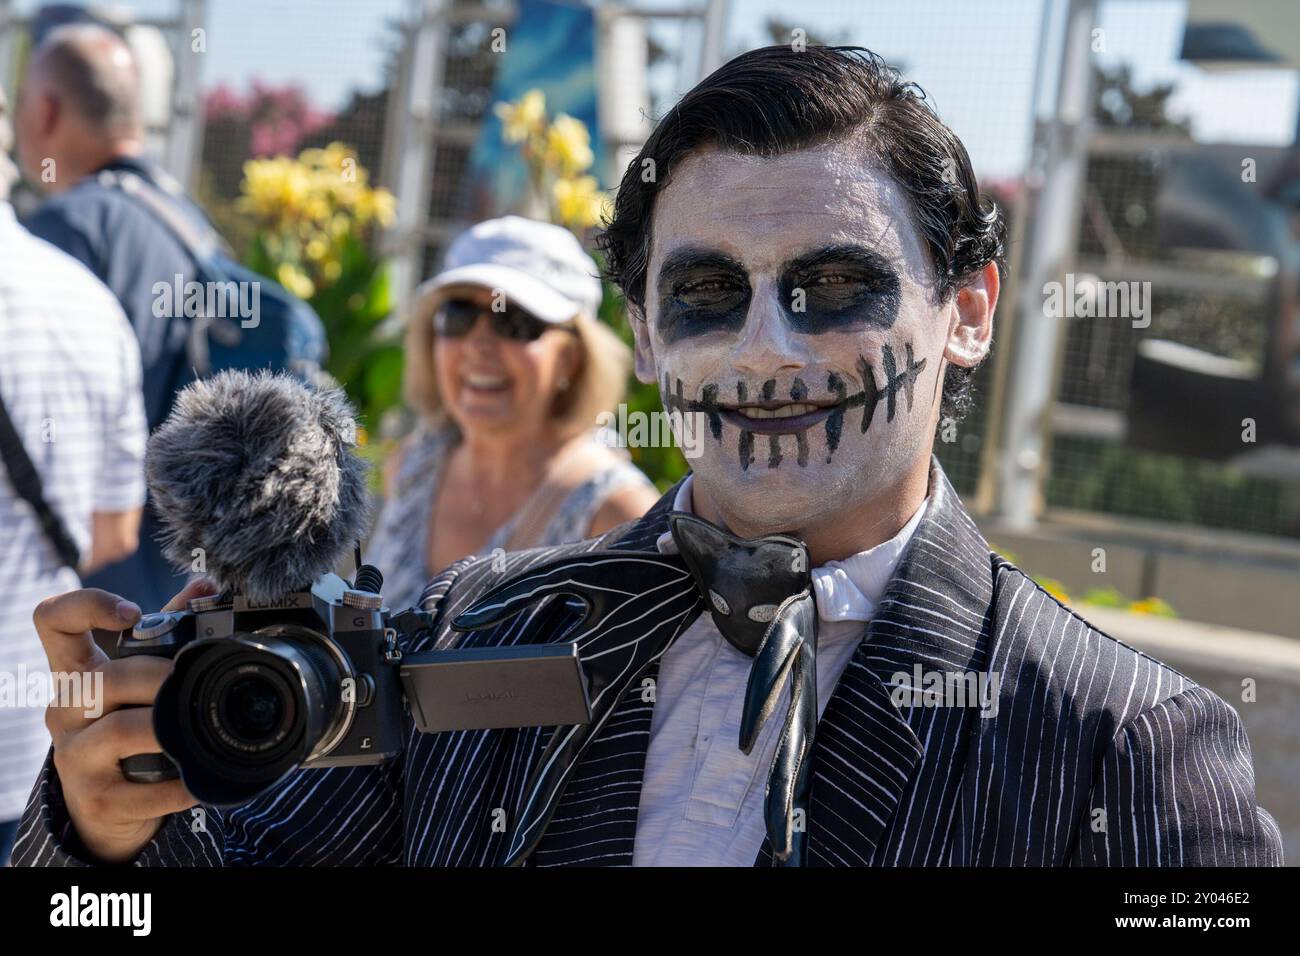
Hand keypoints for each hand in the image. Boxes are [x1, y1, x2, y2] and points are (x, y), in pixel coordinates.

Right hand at [34, 578, 217, 862]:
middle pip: (105, 679)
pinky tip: (200, 779)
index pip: (53, 622)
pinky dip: (180, 784)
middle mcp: (65, 711)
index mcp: (75, 672)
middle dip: (158, 676)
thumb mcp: (135, 681)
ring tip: (199, 727)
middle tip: (195, 679)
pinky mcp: (97, 800)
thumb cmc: (124, 728)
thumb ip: (168, 631)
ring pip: (121, 730)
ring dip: (169, 725)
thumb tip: (207, 585)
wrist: (104, 809)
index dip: (87, 606)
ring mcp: (75, 758)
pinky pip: (145, 791)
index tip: (132, 612)